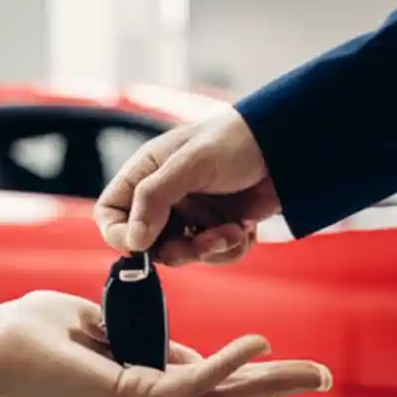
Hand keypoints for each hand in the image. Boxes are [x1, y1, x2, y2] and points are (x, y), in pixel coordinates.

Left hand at [0, 291, 330, 396]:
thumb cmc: (38, 331)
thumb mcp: (106, 325)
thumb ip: (143, 337)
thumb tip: (175, 346)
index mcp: (144, 385)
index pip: (212, 383)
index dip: (254, 374)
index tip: (286, 358)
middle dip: (278, 388)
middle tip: (325, 378)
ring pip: (221, 395)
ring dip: (271, 383)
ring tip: (315, 373)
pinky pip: (193, 379)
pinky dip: (229, 362)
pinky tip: (260, 346)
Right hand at [95, 110, 279, 266]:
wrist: (286, 148)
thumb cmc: (235, 141)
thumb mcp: (191, 163)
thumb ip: (155, 197)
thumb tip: (133, 240)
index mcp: (145, 174)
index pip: (111, 214)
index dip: (120, 235)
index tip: (142, 246)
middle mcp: (163, 198)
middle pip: (147, 245)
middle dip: (178, 249)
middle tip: (203, 242)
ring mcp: (190, 215)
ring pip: (182, 255)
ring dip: (209, 249)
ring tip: (233, 229)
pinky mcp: (217, 228)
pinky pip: (213, 256)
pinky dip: (230, 248)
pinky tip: (245, 227)